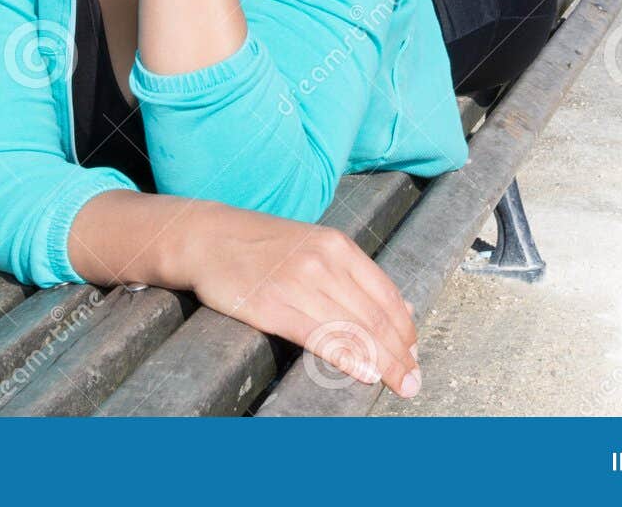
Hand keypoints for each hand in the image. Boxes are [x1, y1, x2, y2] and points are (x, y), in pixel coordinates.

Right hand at [183, 202, 421, 398]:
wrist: (207, 237)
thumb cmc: (261, 245)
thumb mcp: (315, 245)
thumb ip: (354, 275)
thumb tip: (401, 309)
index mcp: (337, 246)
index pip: (386, 295)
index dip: (405, 331)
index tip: (413, 356)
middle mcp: (323, 262)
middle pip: (374, 317)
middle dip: (400, 354)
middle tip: (413, 381)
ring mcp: (297, 283)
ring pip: (353, 329)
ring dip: (383, 363)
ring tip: (398, 384)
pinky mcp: (272, 305)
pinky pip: (320, 336)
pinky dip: (348, 357)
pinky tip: (365, 372)